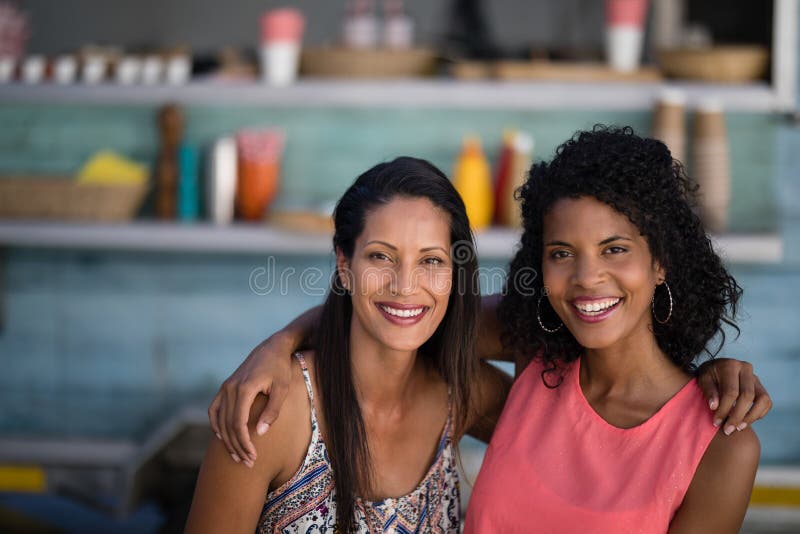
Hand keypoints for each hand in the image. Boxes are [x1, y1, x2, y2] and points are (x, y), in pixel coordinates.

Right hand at [208, 334, 293, 467]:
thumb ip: (272, 411)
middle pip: (228, 425)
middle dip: (237, 446)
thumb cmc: (280, 369)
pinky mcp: (225, 387)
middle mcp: (230, 389)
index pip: (238, 423)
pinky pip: (214, 409)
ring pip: (220, 420)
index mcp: (244, 389)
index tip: (253, 456)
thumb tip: (260, 433)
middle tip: (248, 462)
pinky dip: (216, 425)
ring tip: (238, 456)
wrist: (271, 349)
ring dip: (227, 440)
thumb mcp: (282, 389)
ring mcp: (225, 388)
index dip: (244, 442)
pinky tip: (221, 438)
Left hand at [697, 358, 771, 435]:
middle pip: (747, 396)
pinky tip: (746, 421)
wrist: (716, 369)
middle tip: (728, 430)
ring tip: (739, 428)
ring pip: (762, 399)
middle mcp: (746, 369)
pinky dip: (759, 413)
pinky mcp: (761, 386)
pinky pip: (767, 402)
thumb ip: (709, 392)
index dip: (724, 409)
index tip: (716, 422)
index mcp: (730, 365)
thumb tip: (714, 406)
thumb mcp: (703, 380)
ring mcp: (755, 377)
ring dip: (751, 416)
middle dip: (737, 416)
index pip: (731, 392)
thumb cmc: (708, 376)